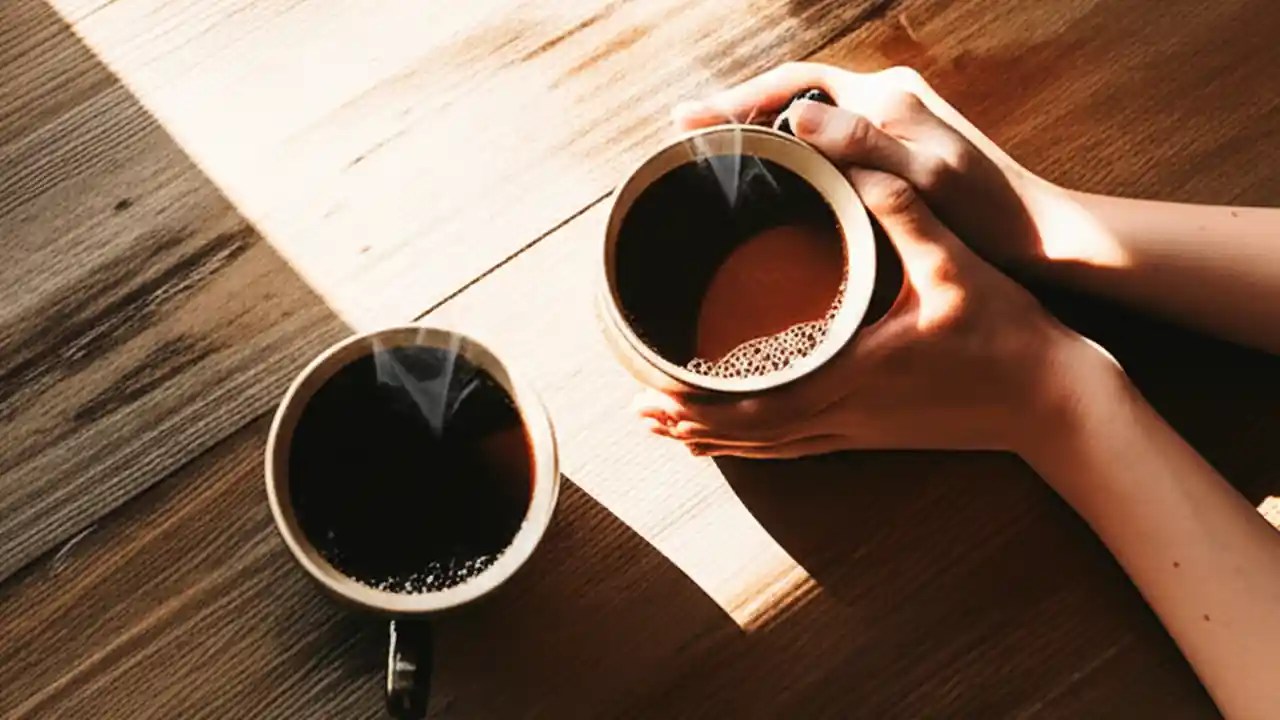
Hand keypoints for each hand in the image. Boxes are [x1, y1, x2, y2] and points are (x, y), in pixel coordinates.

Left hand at [636, 165, 1114, 458]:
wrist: (1055, 400)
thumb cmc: (1007, 335)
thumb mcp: (954, 265)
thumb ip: (903, 210)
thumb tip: (853, 161)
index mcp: (855, 374)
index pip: (758, 402)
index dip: (701, 405)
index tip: (655, 393)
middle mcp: (848, 413)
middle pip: (751, 434)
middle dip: (691, 426)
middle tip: (639, 413)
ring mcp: (860, 430)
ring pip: (773, 448)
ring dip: (719, 443)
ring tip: (671, 435)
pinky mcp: (876, 434)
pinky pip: (803, 448)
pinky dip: (762, 448)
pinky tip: (744, 445)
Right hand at [673, 62, 1060, 269]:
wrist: (1037, 235)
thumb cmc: (986, 211)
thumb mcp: (924, 177)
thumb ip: (864, 143)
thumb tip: (797, 117)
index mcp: (886, 96)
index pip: (794, 82)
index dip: (738, 98)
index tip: (689, 118)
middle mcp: (885, 100)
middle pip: (795, 92)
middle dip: (741, 108)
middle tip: (689, 133)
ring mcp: (891, 125)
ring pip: (809, 116)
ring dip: (763, 127)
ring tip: (717, 151)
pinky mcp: (896, 153)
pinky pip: (827, 140)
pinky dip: (791, 150)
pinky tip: (772, 176)